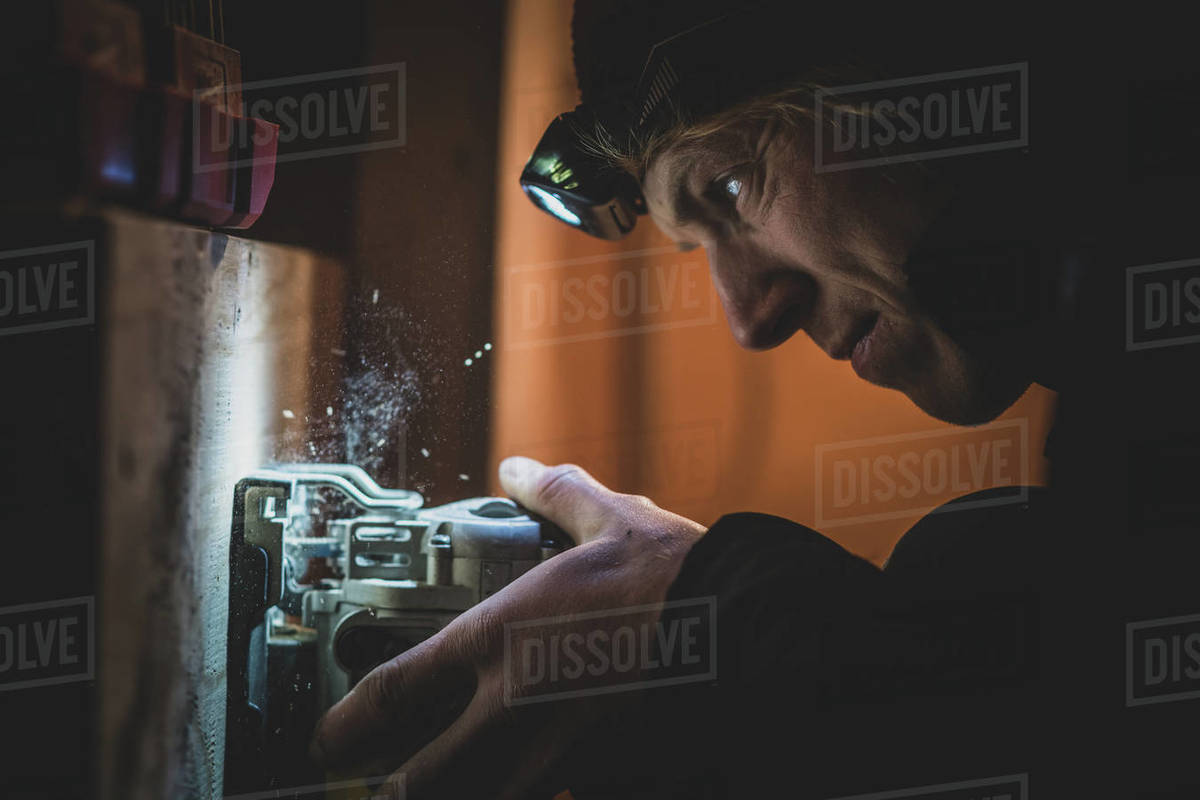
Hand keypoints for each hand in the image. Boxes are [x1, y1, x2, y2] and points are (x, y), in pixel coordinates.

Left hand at [309, 456, 705, 798]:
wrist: (745, 625)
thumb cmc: (673, 573)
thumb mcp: (608, 518)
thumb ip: (553, 492)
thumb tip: (522, 466)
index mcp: (502, 637)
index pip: (396, 692)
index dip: (347, 723)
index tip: (329, 737)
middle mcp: (515, 704)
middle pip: (422, 780)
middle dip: (388, 790)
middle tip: (372, 784)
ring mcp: (555, 749)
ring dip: (452, 796)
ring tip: (439, 786)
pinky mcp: (597, 771)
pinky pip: (546, 798)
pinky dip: (524, 794)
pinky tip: (523, 781)